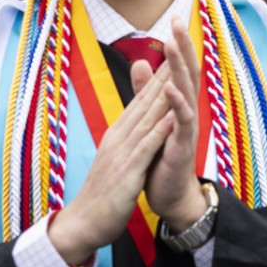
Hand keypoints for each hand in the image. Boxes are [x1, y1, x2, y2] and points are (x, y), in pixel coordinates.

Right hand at [48, 58, 174, 265]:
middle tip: (181, 44)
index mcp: (120, 131)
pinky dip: (160, 130)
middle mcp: (120, 135)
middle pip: (147, 99)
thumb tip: (139, 115)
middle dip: (165, 72)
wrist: (85, 222)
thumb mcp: (117, 155)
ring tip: (181, 68)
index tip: (178, 51)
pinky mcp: (128, 171)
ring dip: (165, 92)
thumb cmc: (104, 190)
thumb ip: (129, 133)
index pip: (144, 97)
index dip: (161, 73)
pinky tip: (174, 115)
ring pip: (148, 117)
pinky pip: (147, 147)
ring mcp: (123, 151)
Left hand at [139, 18, 207, 232]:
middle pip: (188, 72)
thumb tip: (143, 61)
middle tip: (179, 20)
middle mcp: (187, 110)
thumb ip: (148, 91)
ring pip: (187, 90)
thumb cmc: (163, 156)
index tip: (175, 17)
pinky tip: (170, 88)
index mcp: (179, 103)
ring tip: (175, 43)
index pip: (180, 68)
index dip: (179, 44)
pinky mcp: (183, 144)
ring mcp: (187, 126)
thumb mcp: (153, 117)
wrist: (170, 195)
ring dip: (181, 67)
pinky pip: (182, 120)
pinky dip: (177, 102)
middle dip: (184, 46)